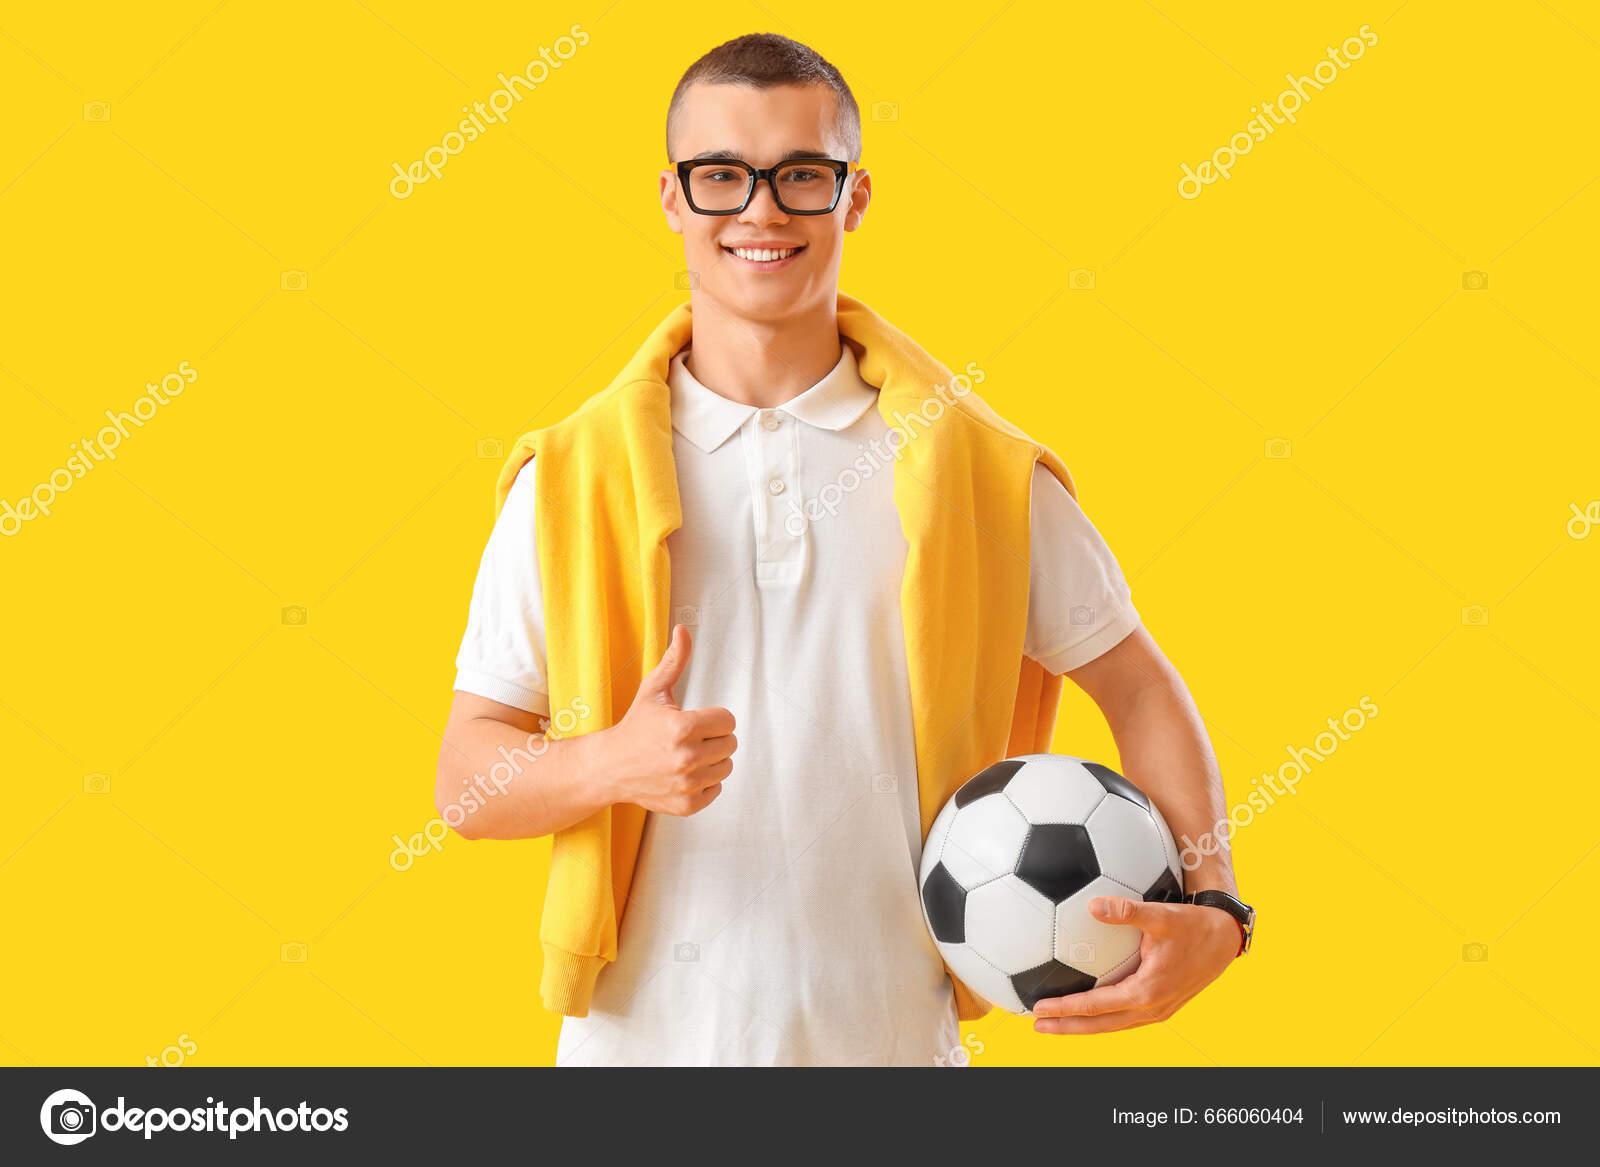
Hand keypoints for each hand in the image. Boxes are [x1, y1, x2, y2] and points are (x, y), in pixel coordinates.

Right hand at [599, 624, 736, 815]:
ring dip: (711, 761)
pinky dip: (705, 783)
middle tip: (689, 738)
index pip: (728, 721)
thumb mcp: (653, 691)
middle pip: (730, 744)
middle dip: (713, 738)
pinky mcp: (687, 804)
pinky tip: (683, 774)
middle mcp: (687, 758)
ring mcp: (688, 784)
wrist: (610, 768)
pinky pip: (717, 789)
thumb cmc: (635, 726)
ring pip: (726, 767)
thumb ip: (674, 661)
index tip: (695, 720)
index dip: (713, 718)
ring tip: (686, 756)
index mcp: (683, 727)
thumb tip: (683, 630)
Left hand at [1032, 895, 1237, 1033]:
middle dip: (1066, 1027)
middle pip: (1100, 1025)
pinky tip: (1087, 1008)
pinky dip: (1102, 1018)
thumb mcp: (1161, 916)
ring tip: (1055, 1023)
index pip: (1095, 1006)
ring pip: (1112, 1025)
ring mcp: (1158, 1011)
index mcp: (1146, 992)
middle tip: (1036, 1025)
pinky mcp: (1161, 1007)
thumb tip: (1093, 905)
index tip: (1037, 1009)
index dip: (1064, 1009)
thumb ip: (1127, 911)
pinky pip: (1124, 1018)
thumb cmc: (1193, 926)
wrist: (1225, 939)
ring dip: (1082, 1026)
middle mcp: (1151, 1009)